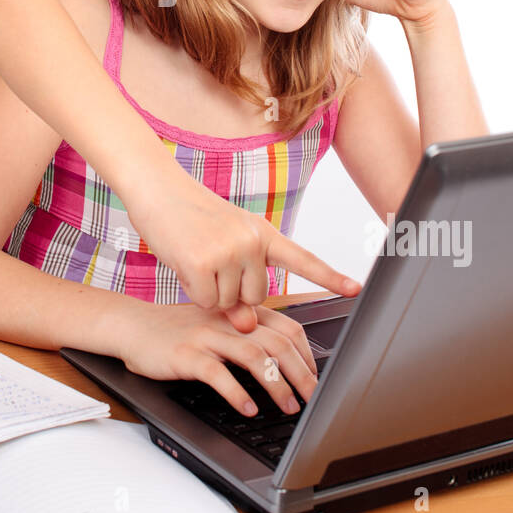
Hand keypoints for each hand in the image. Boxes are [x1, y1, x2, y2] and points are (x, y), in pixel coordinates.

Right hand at [117, 301, 318, 416]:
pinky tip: (248, 409)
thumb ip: (247, 336)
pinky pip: (218, 373)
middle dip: (301, 374)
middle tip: (313, 399)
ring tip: (288, 407)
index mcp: (239, 313)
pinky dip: (237, 394)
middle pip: (277, 343)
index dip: (307, 355)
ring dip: (276, 385)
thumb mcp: (218, 326)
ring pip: (254, 356)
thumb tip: (284, 362)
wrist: (133, 326)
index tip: (315, 379)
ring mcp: (207, 336)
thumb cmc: (177, 330)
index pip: (288, 328)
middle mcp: (228, 320)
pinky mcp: (186, 354)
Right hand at [131, 172, 361, 312]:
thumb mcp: (223, 245)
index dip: (329, 276)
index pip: (302, 258)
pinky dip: (194, 292)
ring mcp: (228, 251)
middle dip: (234, 293)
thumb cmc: (189, 215)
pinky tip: (185, 263)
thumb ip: (242, 282)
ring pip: (230, 304)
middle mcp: (251, 240)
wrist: (157, 187)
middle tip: (211, 262)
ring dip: (212, 292)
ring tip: (196, 257)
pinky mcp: (201, 263)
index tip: (355, 288)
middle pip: (256, 298)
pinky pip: (206, 302)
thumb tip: (247, 325)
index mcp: (263, 232)